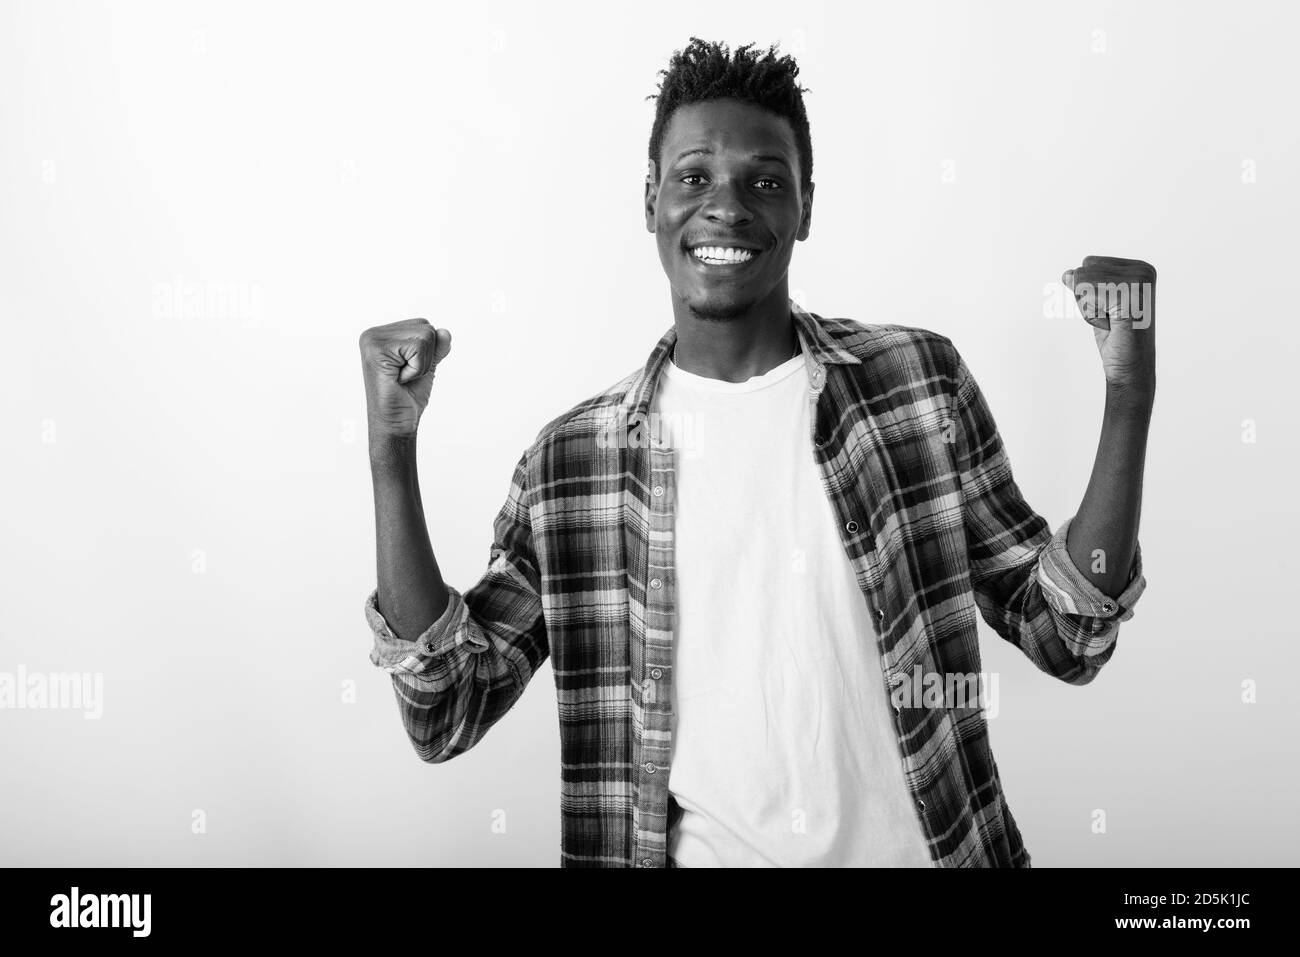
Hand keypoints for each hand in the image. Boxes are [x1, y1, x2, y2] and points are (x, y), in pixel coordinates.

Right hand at [359, 318, 451, 437]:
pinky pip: (418, 348)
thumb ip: (436, 346)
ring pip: (425, 336)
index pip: (424, 325)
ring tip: (402, 377)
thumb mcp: (427, 365)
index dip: (427, 352)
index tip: (407, 370)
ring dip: (421, 363)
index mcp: (383, 334)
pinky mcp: (377, 350)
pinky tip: (400, 379)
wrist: (397, 422)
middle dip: (425, 357)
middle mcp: (374, 334)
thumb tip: (445, 332)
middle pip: (426, 328)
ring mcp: (372, 340)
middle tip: (405, 376)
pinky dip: (417, 368)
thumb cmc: (407, 396)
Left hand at [1061, 255, 1155, 398]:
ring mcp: (1138, 283)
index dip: (1089, 290)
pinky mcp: (1129, 297)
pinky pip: (1086, 294)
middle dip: (1087, 299)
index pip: (1089, 263)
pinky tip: (1111, 326)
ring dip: (1089, 308)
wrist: (1130, 368)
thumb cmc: (1116, 338)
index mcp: (1140, 267)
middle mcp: (1143, 270)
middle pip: (1083, 270)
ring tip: (1112, 322)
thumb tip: (1067, 273)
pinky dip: (1091, 315)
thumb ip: (1084, 284)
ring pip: (1081, 281)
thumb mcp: (1097, 304)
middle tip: (1110, 318)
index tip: (1111, 309)